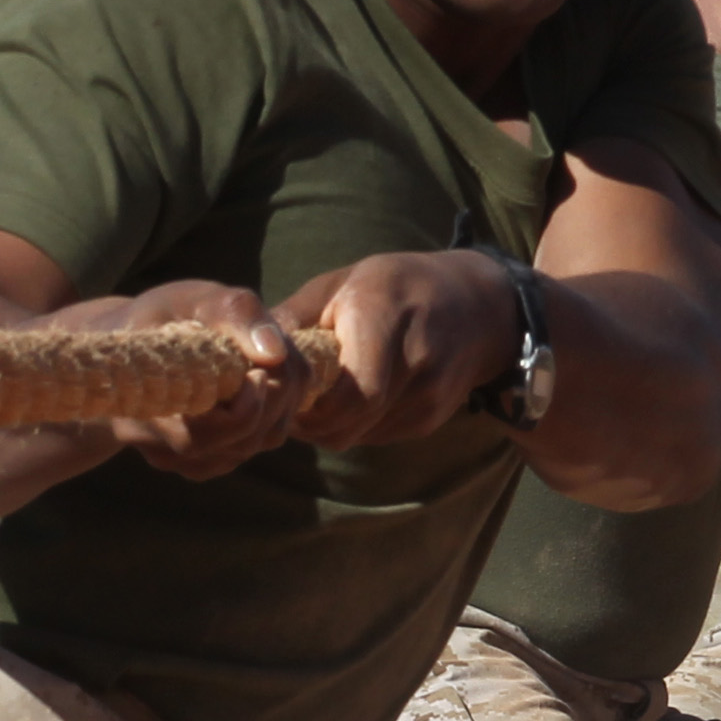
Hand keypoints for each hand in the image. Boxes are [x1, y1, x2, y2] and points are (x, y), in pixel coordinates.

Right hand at [61, 277, 308, 478]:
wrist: (119, 349)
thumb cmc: (157, 317)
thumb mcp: (190, 298)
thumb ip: (233, 313)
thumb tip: (276, 353)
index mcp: (151, 408)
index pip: (222, 429)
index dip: (256, 396)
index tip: (260, 358)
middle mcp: (159, 446)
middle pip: (244, 441)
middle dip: (278, 396)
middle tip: (280, 355)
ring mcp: (176, 460)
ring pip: (250, 448)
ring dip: (276, 407)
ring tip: (269, 365)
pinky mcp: (193, 463)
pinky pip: (243, 451)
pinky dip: (265, 419)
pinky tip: (258, 388)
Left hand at [270, 243, 520, 449]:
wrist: (478, 306)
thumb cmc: (395, 286)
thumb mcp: (342, 284)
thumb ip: (294, 318)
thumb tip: (242, 350)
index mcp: (384, 317)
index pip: (347, 394)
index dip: (307, 405)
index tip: (283, 391)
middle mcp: (415, 359)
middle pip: (349, 423)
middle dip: (310, 422)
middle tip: (289, 403)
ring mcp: (430, 395)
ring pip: (359, 436)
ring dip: (329, 426)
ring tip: (317, 398)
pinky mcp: (433, 417)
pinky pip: (377, 436)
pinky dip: (354, 426)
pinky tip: (349, 400)